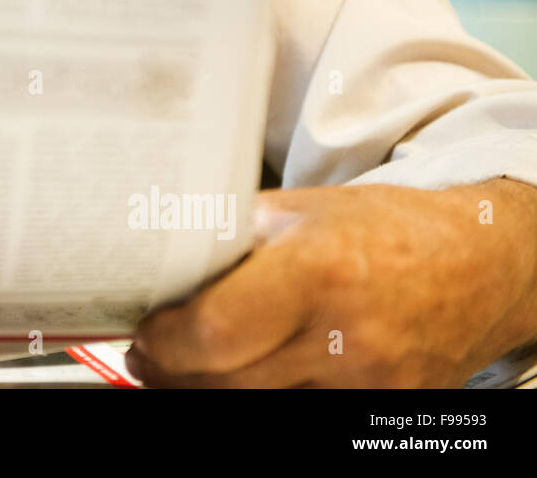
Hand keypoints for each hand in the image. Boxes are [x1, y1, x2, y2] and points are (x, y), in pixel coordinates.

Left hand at [125, 179, 536, 386]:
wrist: (482, 264)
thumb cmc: (388, 229)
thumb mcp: (300, 211)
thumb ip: (230, 237)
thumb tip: (155, 258)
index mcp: (316, 271)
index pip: (211, 331)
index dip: (162, 340)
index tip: (144, 330)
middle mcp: (346, 336)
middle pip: (224, 382)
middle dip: (173, 372)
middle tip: (150, 354)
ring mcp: (368, 384)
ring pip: (254, 408)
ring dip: (210, 389)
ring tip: (190, 364)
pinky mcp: (382, 412)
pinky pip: (297, 414)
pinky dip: (261, 397)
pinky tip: (247, 374)